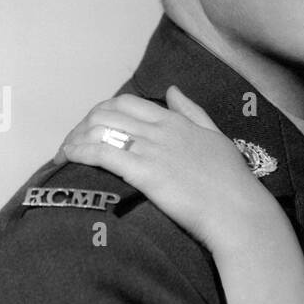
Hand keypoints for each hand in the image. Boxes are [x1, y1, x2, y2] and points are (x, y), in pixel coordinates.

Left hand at [56, 86, 276, 251]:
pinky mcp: (143, 172)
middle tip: (74, 145)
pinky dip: (78, 152)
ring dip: (75, 139)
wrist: (238, 212)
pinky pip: (101, 153)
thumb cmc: (232, 183)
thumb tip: (172, 90)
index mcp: (175, 120)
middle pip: (106, 112)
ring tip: (65, 155)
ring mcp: (151, 149)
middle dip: (83, 125)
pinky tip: (68, 159)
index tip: (93, 130)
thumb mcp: (216, 137)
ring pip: (99, 129)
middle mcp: (160, 129)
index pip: (127, 102)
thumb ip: (193, 112)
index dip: (102, 112)